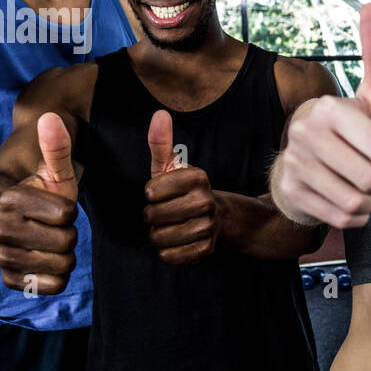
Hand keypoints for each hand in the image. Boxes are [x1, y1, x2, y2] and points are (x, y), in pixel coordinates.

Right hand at [0, 113, 78, 293]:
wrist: (4, 224)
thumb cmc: (38, 196)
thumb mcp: (51, 172)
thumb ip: (56, 148)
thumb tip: (50, 117)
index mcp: (12, 199)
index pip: (67, 213)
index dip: (69, 211)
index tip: (55, 208)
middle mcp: (1, 228)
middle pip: (67, 242)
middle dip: (69, 234)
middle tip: (55, 228)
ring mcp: (3, 255)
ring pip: (63, 265)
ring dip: (65, 255)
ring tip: (50, 243)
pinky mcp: (9, 279)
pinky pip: (52, 285)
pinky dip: (57, 277)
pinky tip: (46, 262)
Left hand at [143, 110, 218, 263]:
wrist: (220, 217)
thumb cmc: (184, 190)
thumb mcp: (171, 166)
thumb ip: (160, 143)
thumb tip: (159, 114)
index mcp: (197, 177)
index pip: (151, 191)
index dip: (150, 194)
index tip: (162, 192)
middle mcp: (206, 201)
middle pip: (153, 216)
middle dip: (151, 216)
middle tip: (165, 211)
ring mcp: (208, 227)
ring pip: (159, 238)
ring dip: (158, 235)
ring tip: (171, 226)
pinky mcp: (206, 250)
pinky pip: (169, 256)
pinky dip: (167, 251)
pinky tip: (178, 241)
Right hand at [271, 2, 370, 227]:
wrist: (301, 166)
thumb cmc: (347, 132)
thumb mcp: (365, 98)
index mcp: (331, 108)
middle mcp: (306, 132)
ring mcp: (294, 163)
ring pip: (357, 203)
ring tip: (365, 189)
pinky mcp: (290, 192)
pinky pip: (342, 218)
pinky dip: (356, 217)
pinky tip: (349, 202)